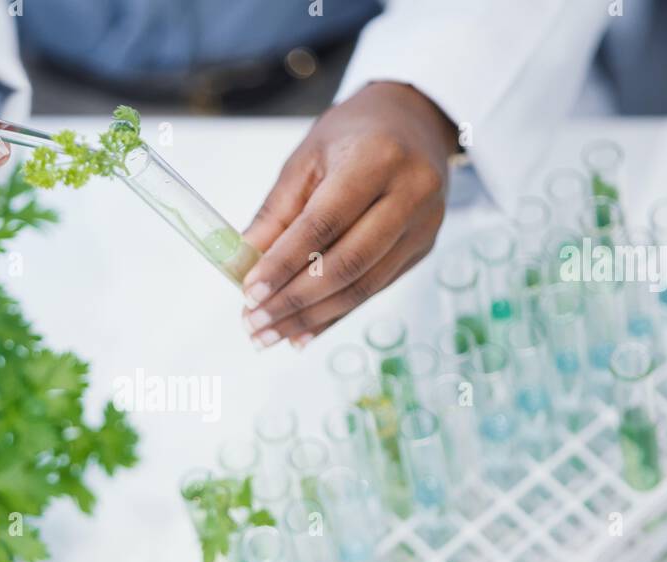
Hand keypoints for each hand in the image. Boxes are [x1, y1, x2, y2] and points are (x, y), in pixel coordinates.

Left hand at [240, 82, 457, 348]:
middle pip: (348, 264)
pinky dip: (334, 314)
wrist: (415, 121)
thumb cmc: (352, 134)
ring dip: (311, 318)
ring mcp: (423, 226)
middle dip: (294, 301)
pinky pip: (373, 290)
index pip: (323, 224)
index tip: (248, 293)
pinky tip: (302, 332)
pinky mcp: (424, 249)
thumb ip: (277, 213)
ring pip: (363, 287)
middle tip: (254, 324)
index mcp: (376, 159)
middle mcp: (411, 193)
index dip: (283, 263)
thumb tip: (242, 265)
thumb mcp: (306, 159)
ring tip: (269, 335)